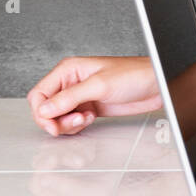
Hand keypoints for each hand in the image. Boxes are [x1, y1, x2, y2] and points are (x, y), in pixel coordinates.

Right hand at [27, 56, 161, 136]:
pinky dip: (77, 126)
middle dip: (56, 120)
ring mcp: (80, 96)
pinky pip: (71, 122)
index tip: (52, 124)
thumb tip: (44, 109)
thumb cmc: (134, 75)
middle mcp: (72, 82)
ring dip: (68, 124)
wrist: (155, 85)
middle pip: (46, 109)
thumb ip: (70, 98)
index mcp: (69, 70)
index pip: (39, 93)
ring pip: (58, 118)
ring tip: (85, 119)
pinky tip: (91, 119)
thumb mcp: (100, 85)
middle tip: (74, 123)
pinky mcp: (89, 108)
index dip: (41, 112)